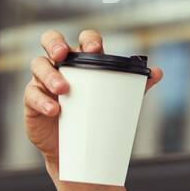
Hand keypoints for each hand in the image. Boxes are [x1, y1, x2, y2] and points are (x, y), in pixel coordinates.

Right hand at [24, 28, 163, 168]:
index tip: (95, 49)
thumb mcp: (116, 101)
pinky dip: (43, 100)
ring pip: (39, 66)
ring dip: (50, 75)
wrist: (78, 150)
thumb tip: (158, 72)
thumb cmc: (96, 117)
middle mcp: (60, 66)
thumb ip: (136, 86)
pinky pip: (32, 94)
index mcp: (82, 62)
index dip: (87, 40)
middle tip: (63, 54)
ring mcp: (43, 81)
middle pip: (50, 41)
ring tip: (64, 88)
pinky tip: (55, 109)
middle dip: (55, 43)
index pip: (82, 41)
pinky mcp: (32, 100)